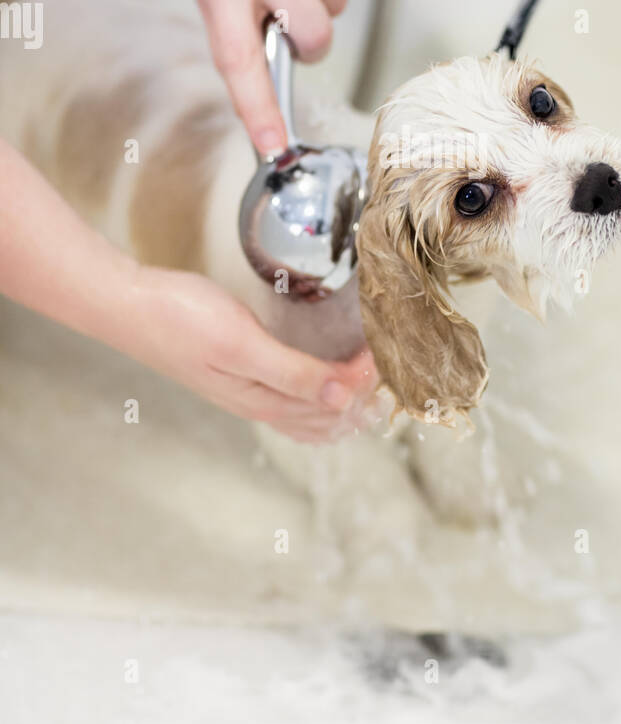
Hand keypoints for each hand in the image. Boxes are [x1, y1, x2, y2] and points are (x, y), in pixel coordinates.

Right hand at [122, 265, 375, 441]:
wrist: (128, 304)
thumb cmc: (179, 318)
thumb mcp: (242, 344)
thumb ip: (292, 373)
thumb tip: (342, 401)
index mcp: (263, 399)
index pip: (332, 406)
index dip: (364, 383)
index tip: (383, 351)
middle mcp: (258, 402)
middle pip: (325, 418)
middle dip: (361, 399)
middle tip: (389, 367)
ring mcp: (246, 390)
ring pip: (308, 413)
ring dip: (343, 402)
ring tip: (371, 381)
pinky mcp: (237, 372)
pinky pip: (289, 398)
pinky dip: (318, 394)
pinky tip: (326, 380)